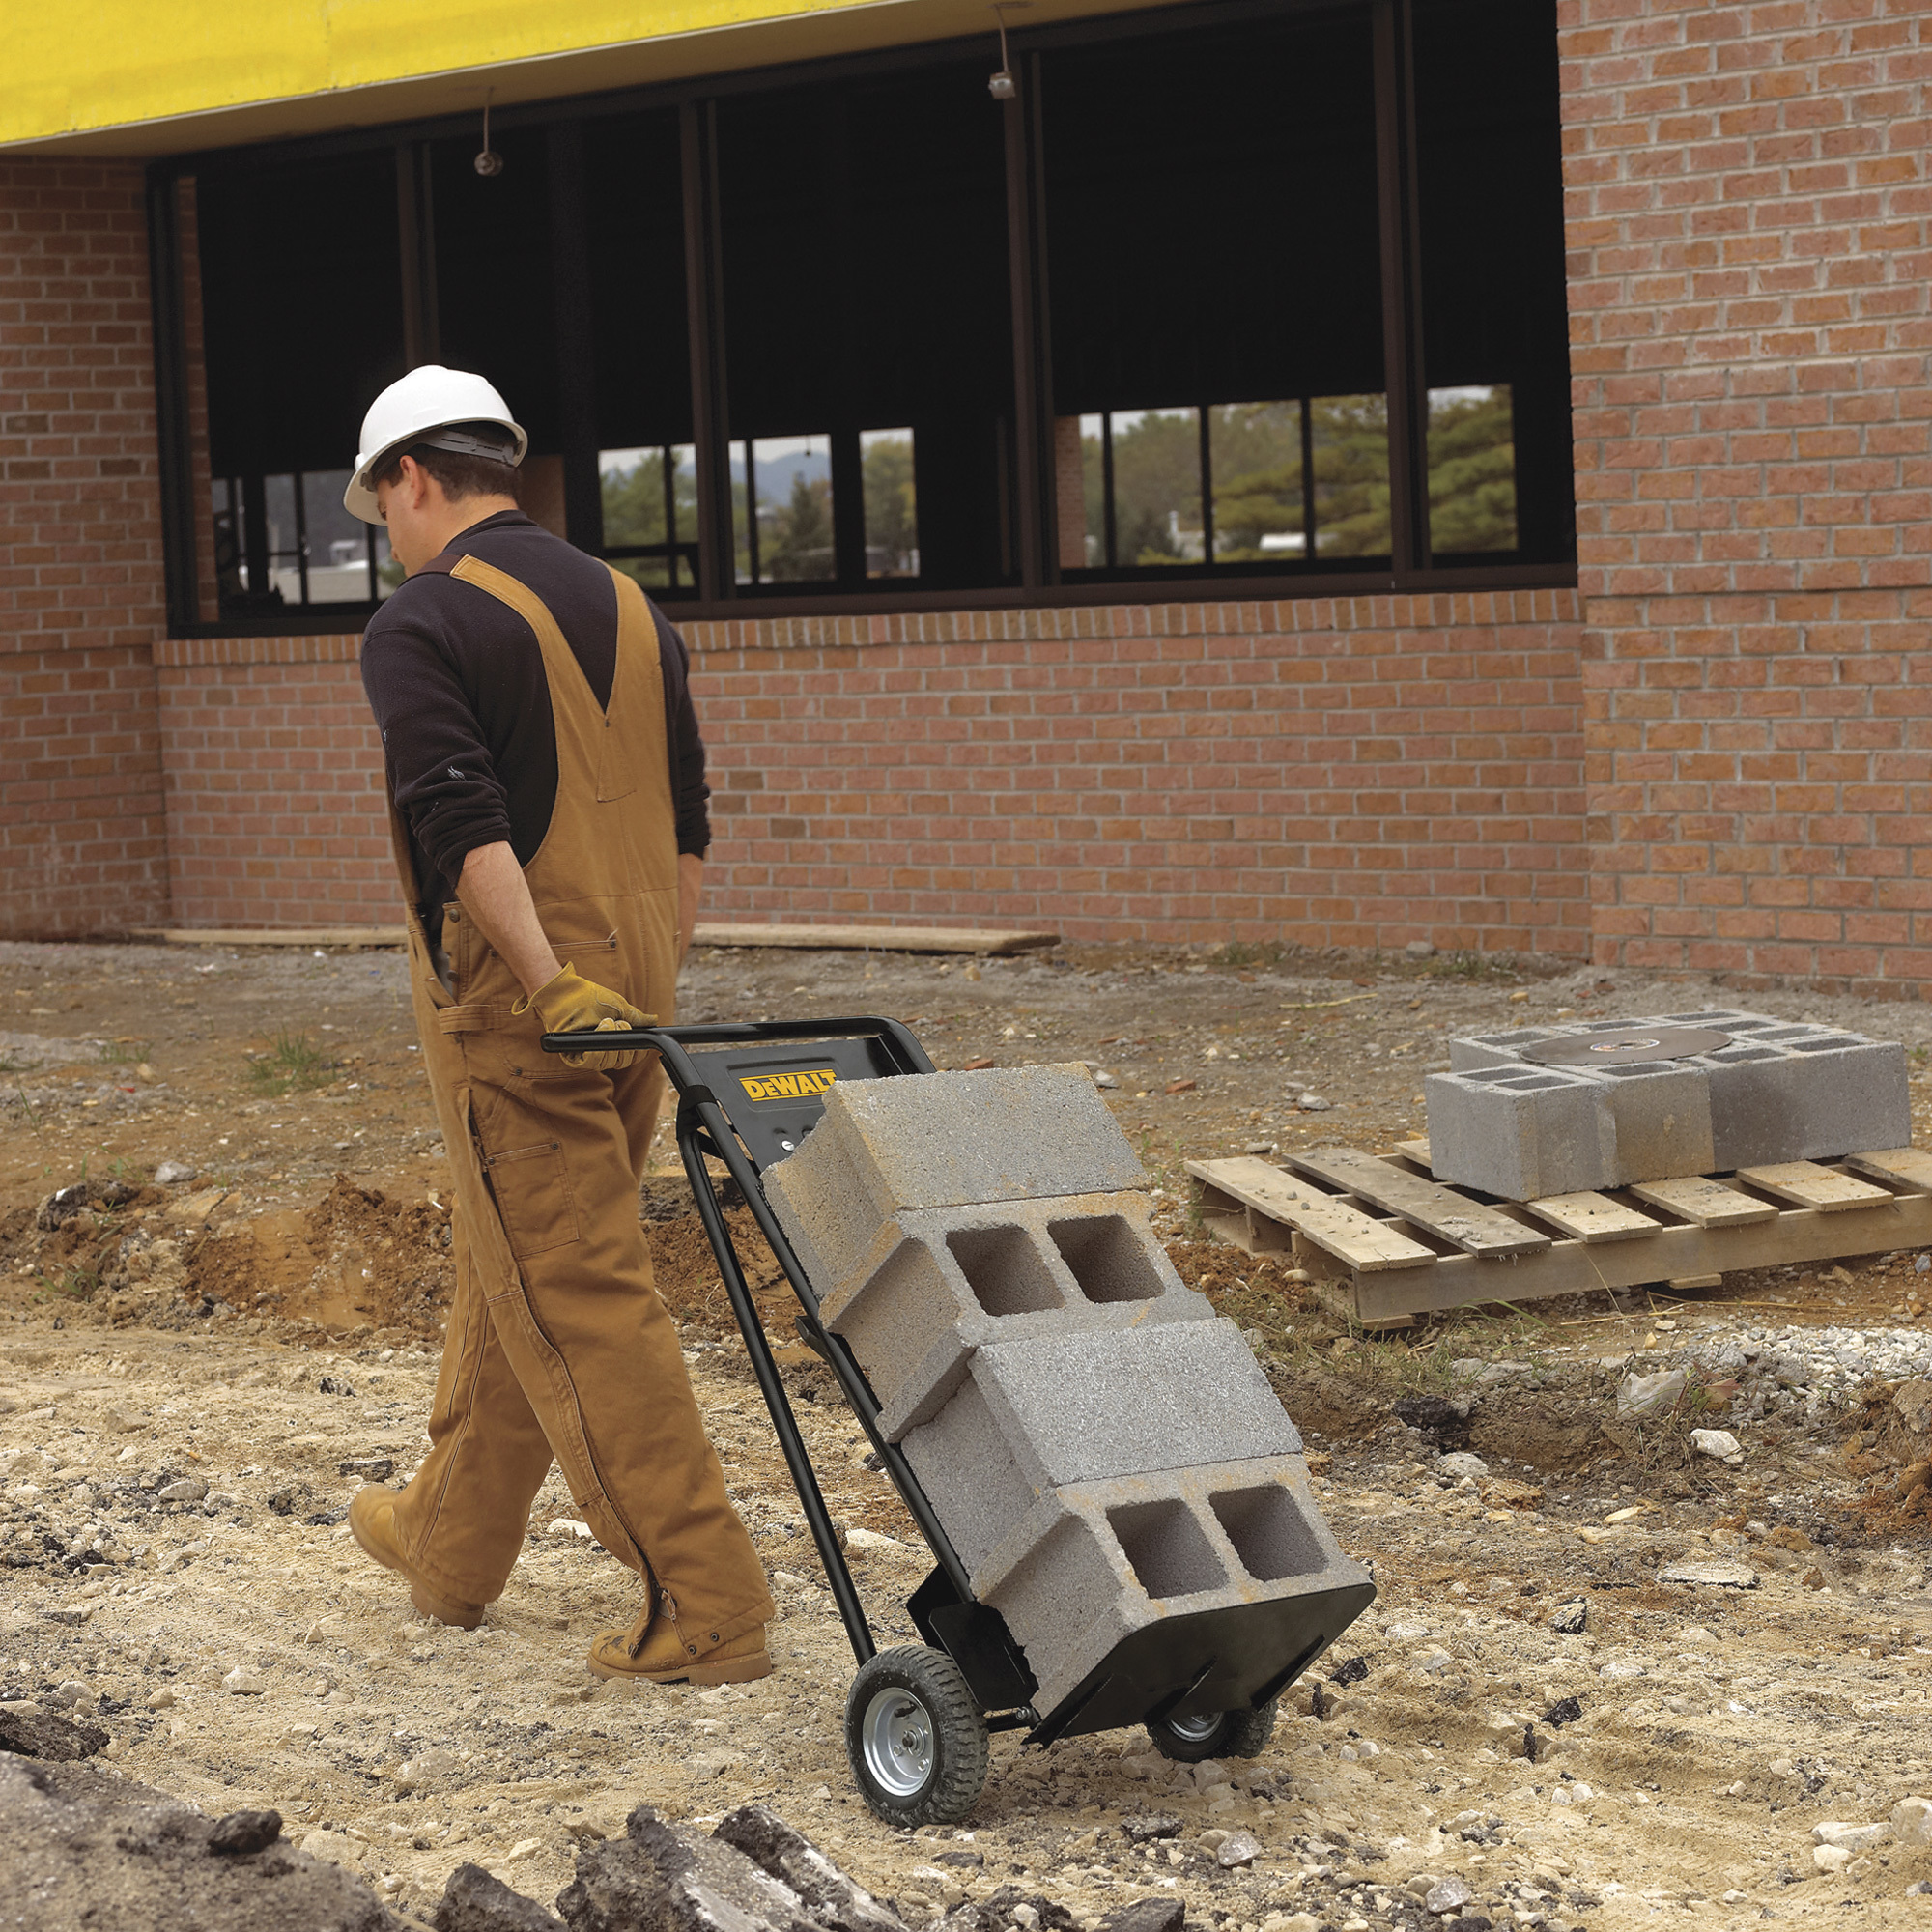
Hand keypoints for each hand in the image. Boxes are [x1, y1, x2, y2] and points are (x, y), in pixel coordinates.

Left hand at [521, 963, 654, 1068]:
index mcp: (613, 1041)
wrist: (569, 991)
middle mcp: (601, 1050)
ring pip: (608, 1063)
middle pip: (622, 1062)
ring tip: (606, 1021)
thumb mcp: (620, 1008)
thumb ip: (637, 1018)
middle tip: (620, 1023)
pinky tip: (597, 1030)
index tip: (642, 1042)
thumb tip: (654, 1021)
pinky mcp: (573, 1055)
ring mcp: (587, 1053)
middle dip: (626, 1043)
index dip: (638, 1052)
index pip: (630, 1057)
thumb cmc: (590, 997)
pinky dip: (597, 1049)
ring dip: (611, 1041)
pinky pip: (590, 1062)